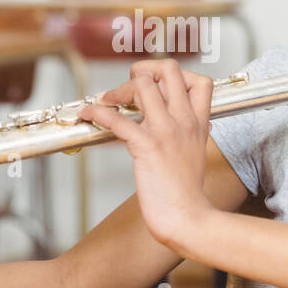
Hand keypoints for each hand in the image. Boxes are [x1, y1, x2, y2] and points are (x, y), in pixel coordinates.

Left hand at [77, 58, 215, 255]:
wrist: (188, 218)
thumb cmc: (187, 195)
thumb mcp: (196, 156)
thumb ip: (190, 136)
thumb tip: (182, 127)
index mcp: (198, 123)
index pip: (199, 80)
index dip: (175, 76)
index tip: (156, 86)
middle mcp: (184, 121)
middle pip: (169, 70)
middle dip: (144, 70)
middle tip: (130, 86)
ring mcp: (166, 131)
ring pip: (142, 85)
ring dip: (119, 89)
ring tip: (108, 101)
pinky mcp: (147, 146)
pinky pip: (117, 119)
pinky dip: (97, 112)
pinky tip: (89, 114)